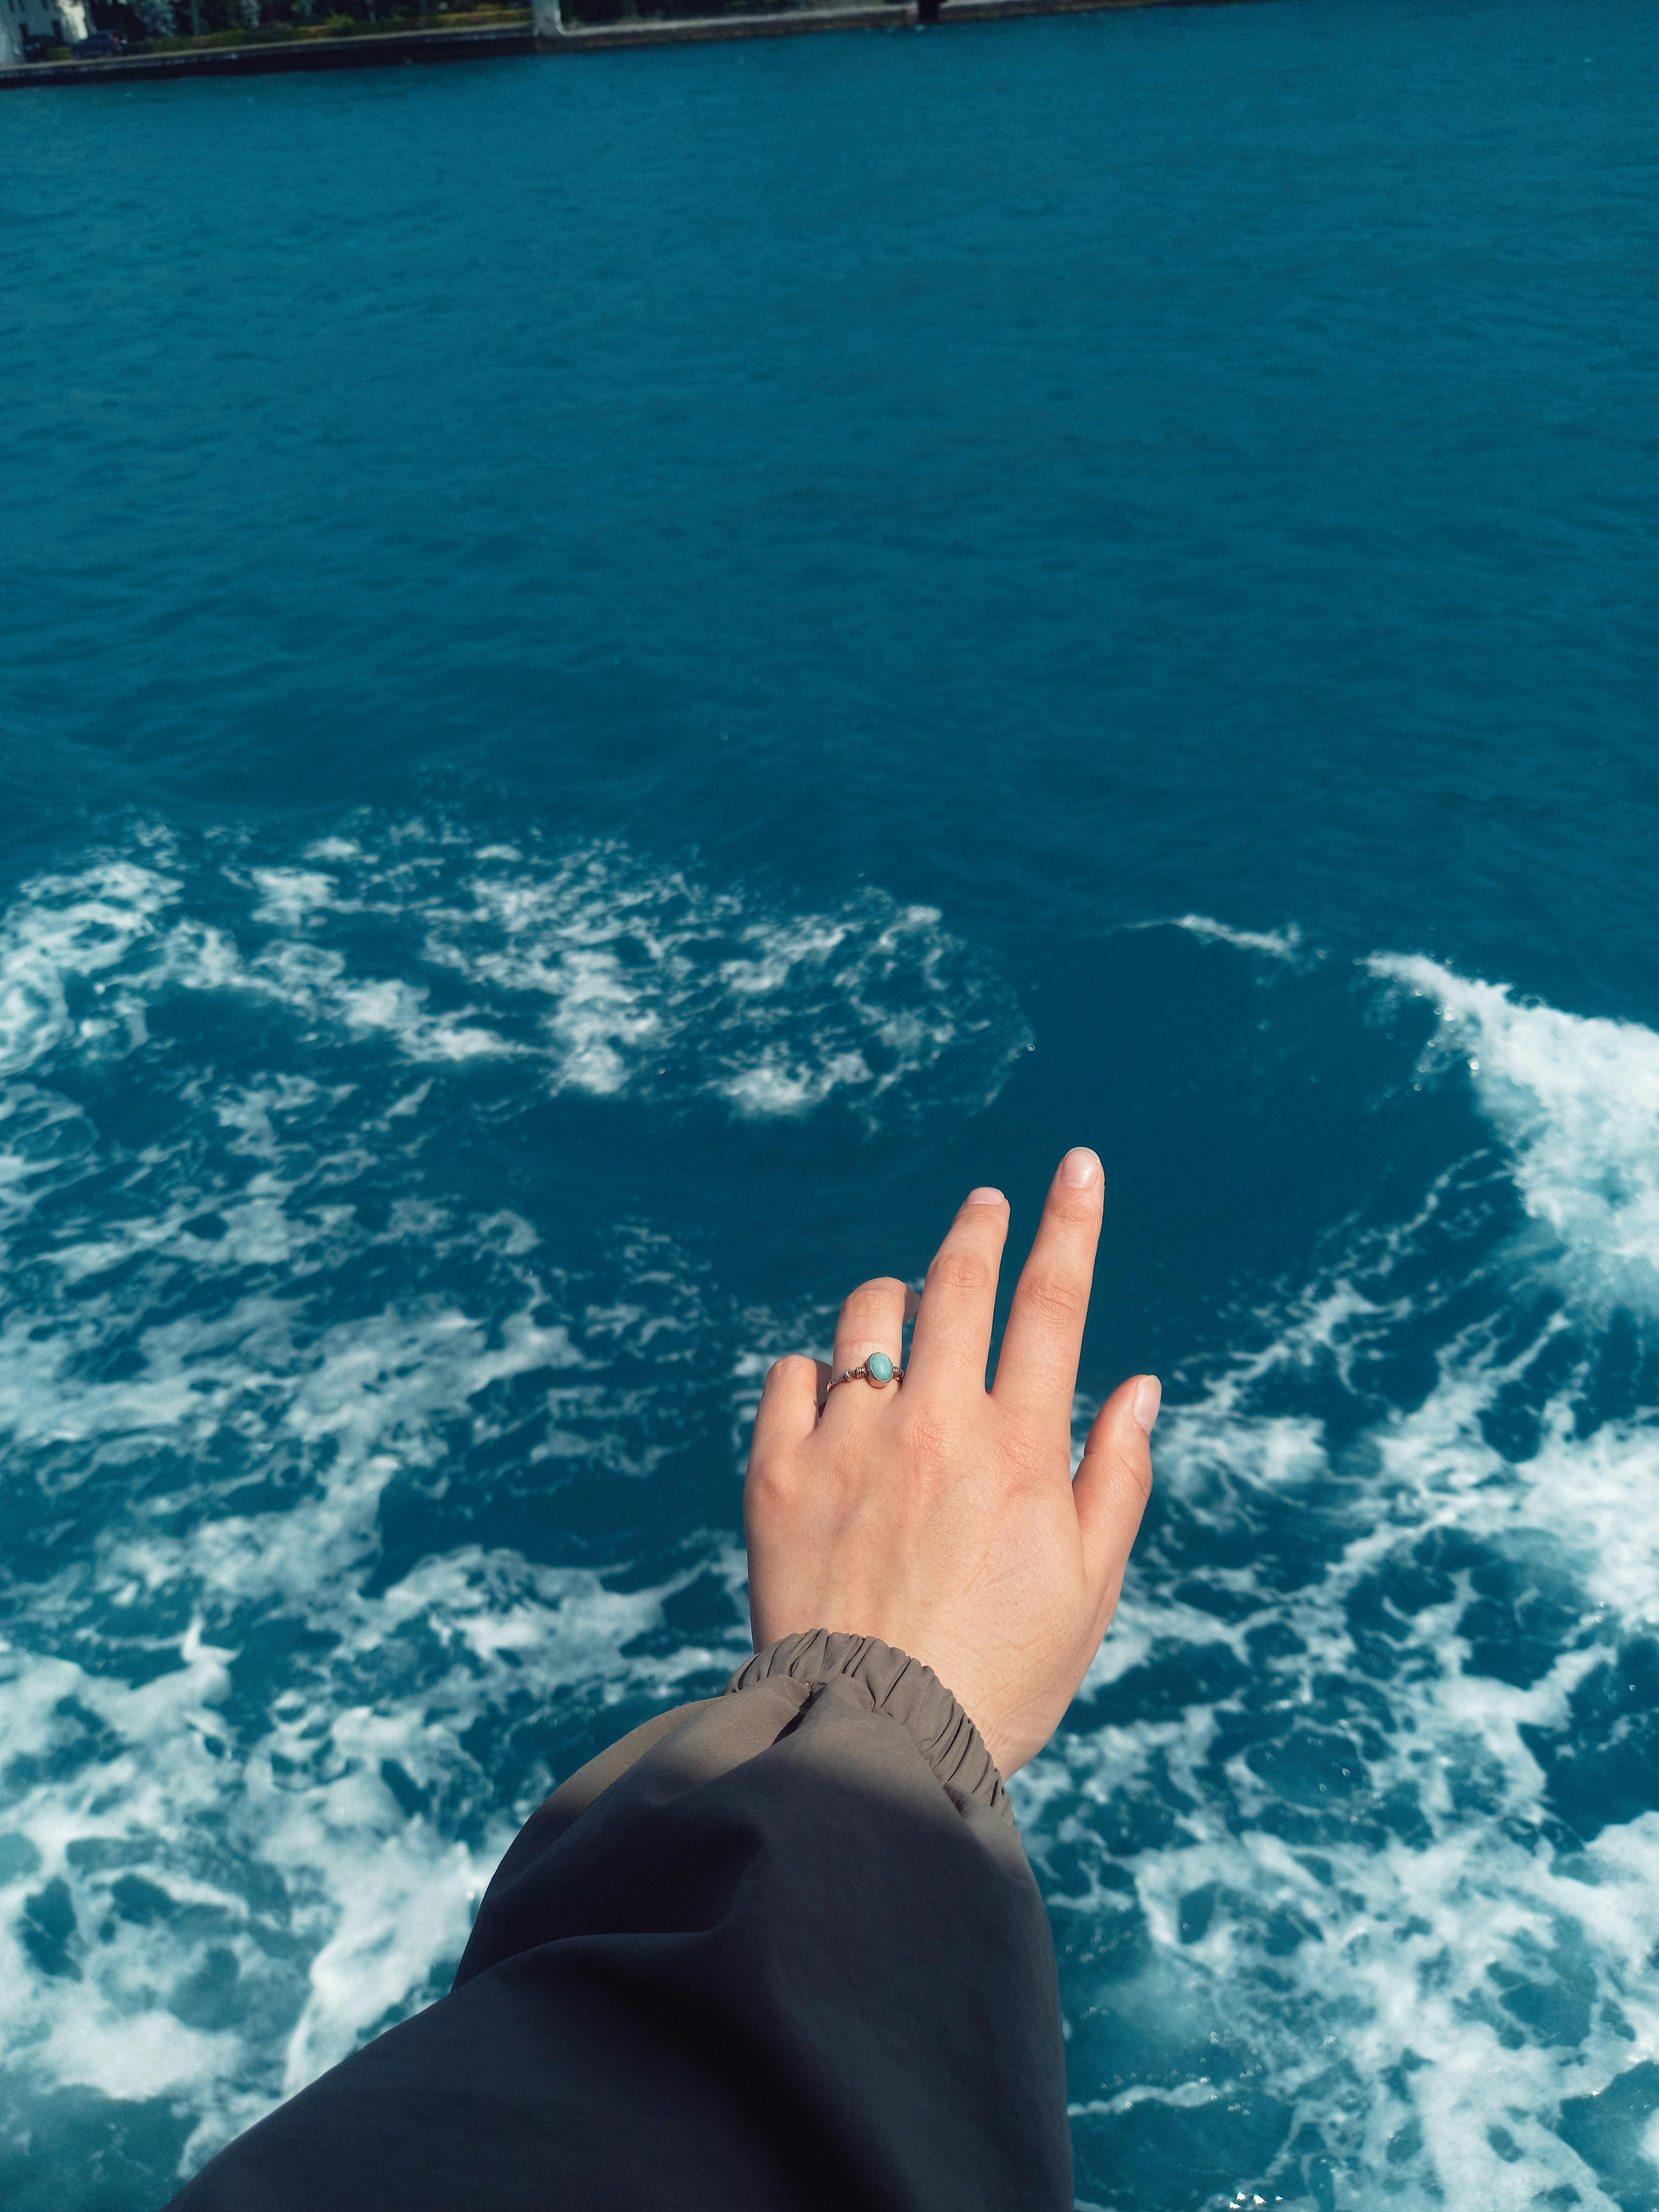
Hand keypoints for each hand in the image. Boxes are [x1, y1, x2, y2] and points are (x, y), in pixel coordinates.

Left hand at [744, 1150, 1157, 1776]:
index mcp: (1018, 1449)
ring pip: (867, 1318)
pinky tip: (832, 1396)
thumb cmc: (999, 1676)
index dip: (1072, 1224)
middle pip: (958, 1283)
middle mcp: (933, 1426)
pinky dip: (816, 1373)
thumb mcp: (1087, 1587)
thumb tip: (1141, 1384)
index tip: (1078, 1167)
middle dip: (978, 1228)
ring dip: (894, 1299)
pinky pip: (790, 1378)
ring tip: (904, 1316)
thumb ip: (1117, 1475)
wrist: (873, 1745)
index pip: (1054, 1303)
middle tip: (986, 1205)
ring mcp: (848, 1444)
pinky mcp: (776, 1476)